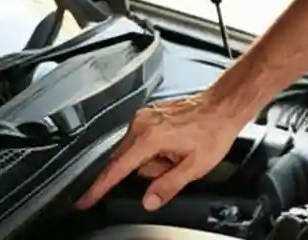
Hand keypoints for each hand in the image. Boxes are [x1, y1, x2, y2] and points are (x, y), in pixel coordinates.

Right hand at [75, 93, 243, 211]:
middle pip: (126, 161)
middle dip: (147, 169)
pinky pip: (141, 139)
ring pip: (134, 151)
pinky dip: (154, 147)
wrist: (223, 105)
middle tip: (175, 164)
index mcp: (149, 138)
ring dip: (152, 158)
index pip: (116, 170)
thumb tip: (148, 201)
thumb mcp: (194, 166)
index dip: (99, 189)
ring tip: (179, 150)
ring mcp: (144, 116)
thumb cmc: (213, 130)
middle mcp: (141, 124)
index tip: (84, 201)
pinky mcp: (149, 114)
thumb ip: (167, 186)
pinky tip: (176, 142)